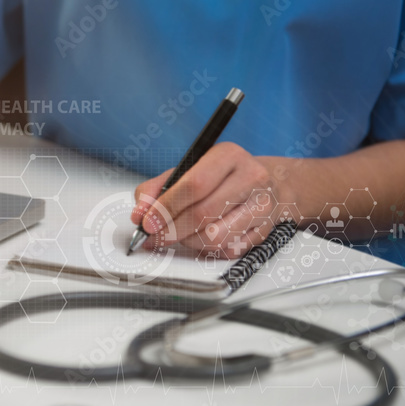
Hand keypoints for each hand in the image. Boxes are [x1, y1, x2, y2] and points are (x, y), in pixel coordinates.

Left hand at [129, 142, 283, 258]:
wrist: (265, 185)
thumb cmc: (221, 177)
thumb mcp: (187, 170)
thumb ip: (157, 188)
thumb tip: (139, 213)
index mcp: (228, 155)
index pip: (194, 185)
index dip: (167, 207)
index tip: (147, 222)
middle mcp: (251, 178)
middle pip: (203, 214)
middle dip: (172, 230)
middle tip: (156, 235)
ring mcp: (262, 206)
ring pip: (215, 237)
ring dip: (189, 241)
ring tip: (181, 234)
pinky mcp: (265, 231)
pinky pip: (227, 250)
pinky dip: (207, 250)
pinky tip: (202, 238)